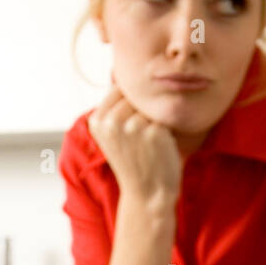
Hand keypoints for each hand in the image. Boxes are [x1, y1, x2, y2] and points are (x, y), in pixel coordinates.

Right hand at [87, 84, 182, 207]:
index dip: (134, 104)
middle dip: (146, 111)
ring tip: (151, 142)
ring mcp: (132, 126)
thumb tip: (126, 70)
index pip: (121, 88)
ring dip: (158, 119)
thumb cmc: (136, 160)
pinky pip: (167, 117)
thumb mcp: (115, 134)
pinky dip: (168, 129)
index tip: (134, 126)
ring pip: (153, 105)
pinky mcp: (153, 131)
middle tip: (143, 139)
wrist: (149, 194)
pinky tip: (161, 146)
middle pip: (138, 96)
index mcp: (97, 120)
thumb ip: (115, 106)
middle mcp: (110, 122)